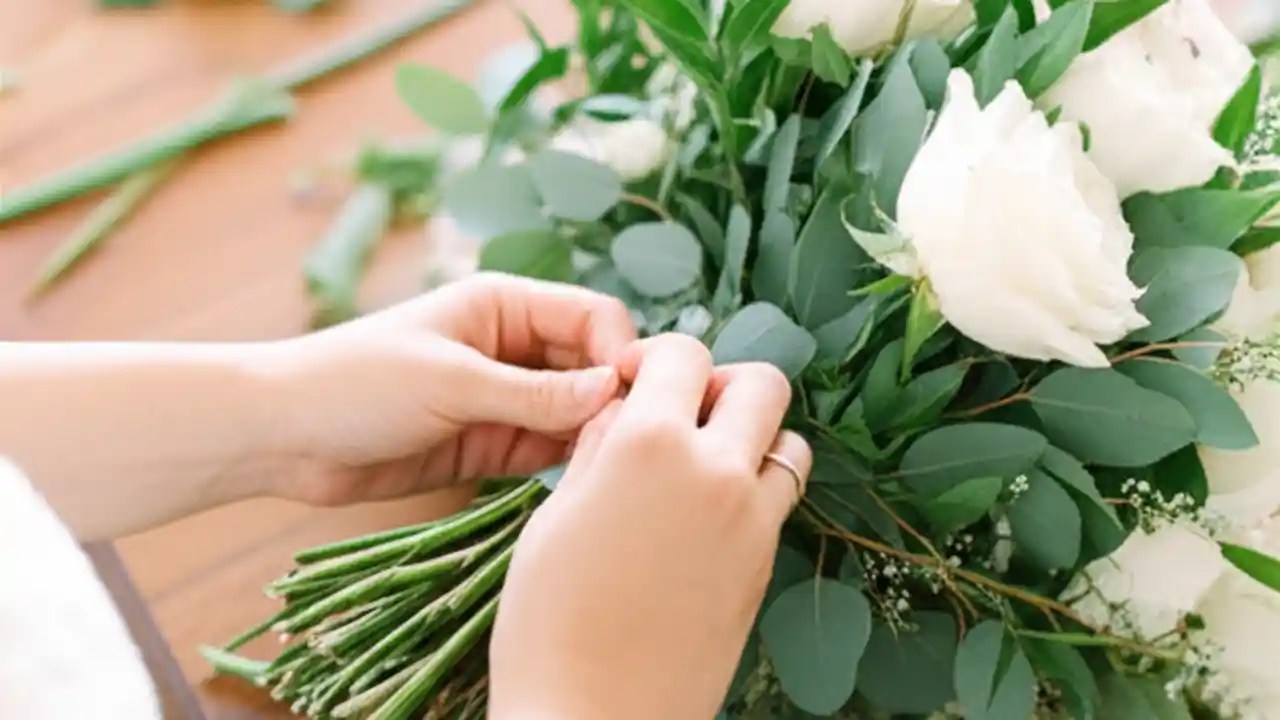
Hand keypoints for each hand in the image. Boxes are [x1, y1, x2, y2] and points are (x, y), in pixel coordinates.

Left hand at [261, 273, 635, 505]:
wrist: (283, 436)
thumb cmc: (357, 383)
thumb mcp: (452, 382)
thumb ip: (535, 394)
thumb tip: (614, 391)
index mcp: (504, 305)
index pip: (592, 315)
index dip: (619, 351)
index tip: (628, 396)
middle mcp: (513, 346)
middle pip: (591, 363)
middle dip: (611, 396)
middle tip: (626, 441)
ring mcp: (503, 398)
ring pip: (574, 411)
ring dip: (592, 433)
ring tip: (606, 466)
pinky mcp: (489, 444)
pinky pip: (546, 449)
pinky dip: (565, 462)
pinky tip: (578, 481)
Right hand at [489, 334, 812, 719]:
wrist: (592, 719)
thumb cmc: (546, 622)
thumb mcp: (555, 515)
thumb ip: (600, 447)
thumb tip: (624, 410)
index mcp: (651, 444)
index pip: (683, 354)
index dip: (655, 357)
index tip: (631, 380)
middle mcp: (716, 471)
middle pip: (762, 384)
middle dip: (722, 384)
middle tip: (681, 413)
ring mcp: (752, 522)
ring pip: (788, 443)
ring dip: (753, 437)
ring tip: (702, 465)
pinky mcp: (765, 567)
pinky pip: (779, 501)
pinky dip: (757, 488)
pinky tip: (708, 515)